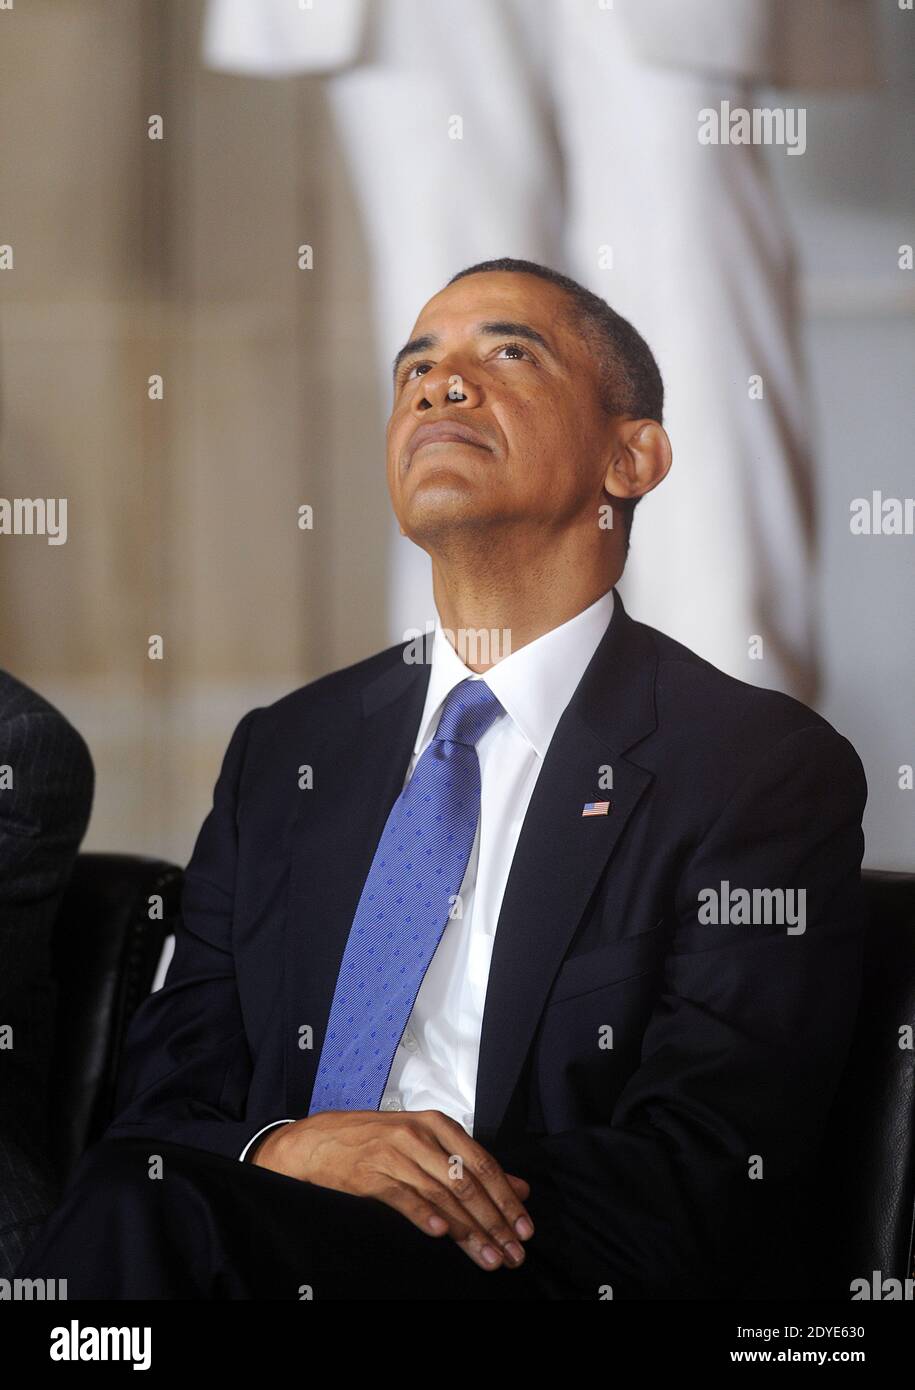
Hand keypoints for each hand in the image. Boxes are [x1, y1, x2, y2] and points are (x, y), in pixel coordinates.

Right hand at [253, 1109, 534, 1271]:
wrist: (319, 1141)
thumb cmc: (378, 1141)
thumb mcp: (427, 1143)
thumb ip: (473, 1165)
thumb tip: (520, 1189)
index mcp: (438, 1125)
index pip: (483, 1163)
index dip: (507, 1198)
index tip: (525, 1229)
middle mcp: (420, 1135)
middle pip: (466, 1183)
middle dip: (495, 1222)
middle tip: (513, 1253)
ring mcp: (395, 1154)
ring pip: (442, 1195)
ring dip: (469, 1231)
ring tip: (488, 1258)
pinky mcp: (371, 1174)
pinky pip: (404, 1197)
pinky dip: (425, 1215)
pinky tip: (442, 1234)